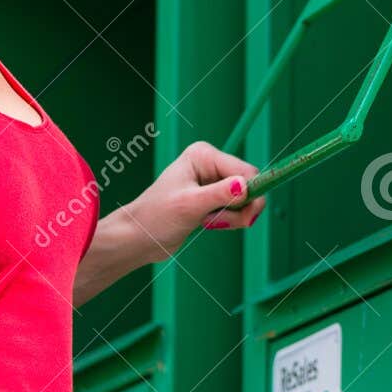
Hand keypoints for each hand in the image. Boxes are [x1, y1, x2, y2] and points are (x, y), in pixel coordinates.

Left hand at [125, 140, 265, 262]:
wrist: (140, 236)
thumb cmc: (157, 217)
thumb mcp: (189, 205)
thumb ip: (219, 194)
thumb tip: (245, 186)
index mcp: (204, 155)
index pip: (245, 171)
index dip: (250, 193)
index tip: (244, 217)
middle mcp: (210, 163)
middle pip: (250, 184)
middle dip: (241, 208)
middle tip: (221, 222)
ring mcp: (213, 180)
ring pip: (246, 198)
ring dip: (234, 216)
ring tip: (208, 221)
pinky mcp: (214, 197)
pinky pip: (237, 208)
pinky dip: (229, 219)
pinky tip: (208, 222)